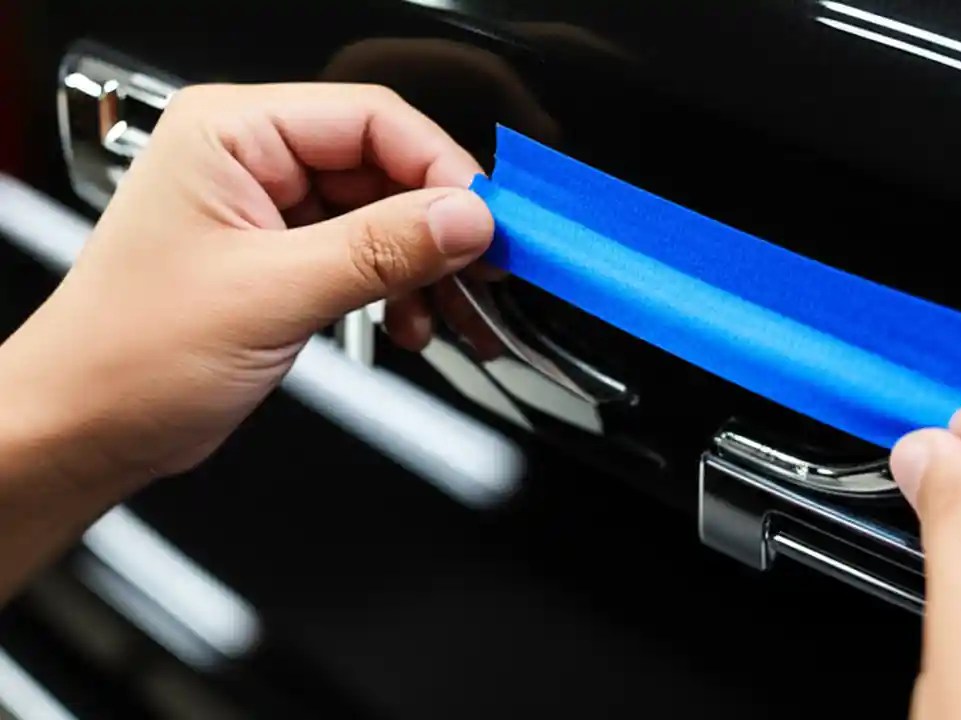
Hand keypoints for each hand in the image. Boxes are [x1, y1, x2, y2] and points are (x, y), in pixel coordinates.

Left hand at [0, 83, 491, 488]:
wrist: (85, 428)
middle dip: (442, 226)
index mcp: (231, 133)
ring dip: (428, 266)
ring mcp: (270, 209)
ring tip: (456, 311)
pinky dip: (402, 290)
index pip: (371, 120)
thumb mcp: (271, 295)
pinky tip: (414, 323)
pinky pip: (368, 254)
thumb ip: (381, 249)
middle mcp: (251, 159)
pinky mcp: (285, 256)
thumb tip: (465, 218)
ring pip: (385, 215)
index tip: (486, 220)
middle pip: (386, 167)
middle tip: (485, 270)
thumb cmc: (126, 356)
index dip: (440, 169)